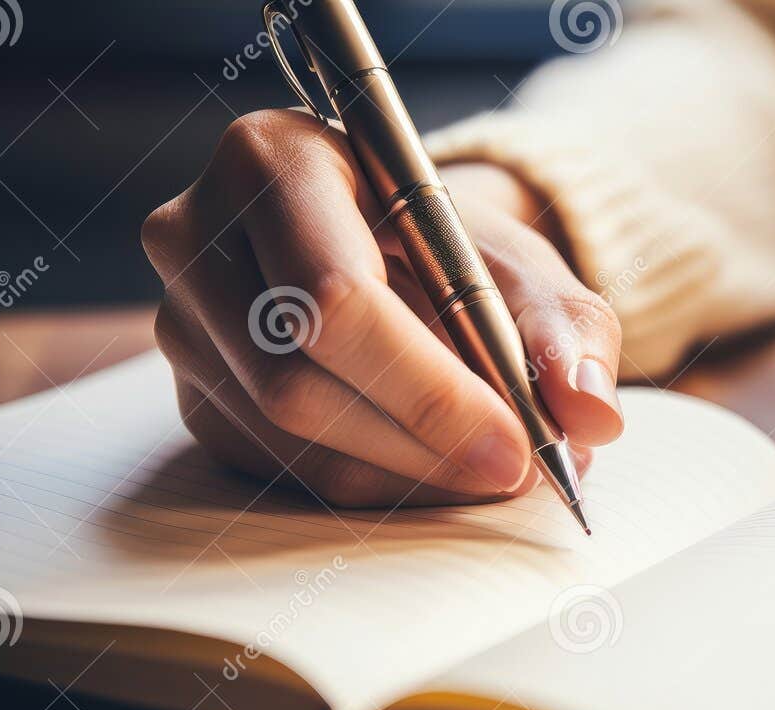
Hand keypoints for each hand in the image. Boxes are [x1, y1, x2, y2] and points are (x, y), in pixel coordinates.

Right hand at [142, 109, 623, 507]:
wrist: (387, 247)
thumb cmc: (454, 247)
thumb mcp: (524, 265)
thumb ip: (568, 330)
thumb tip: (592, 413)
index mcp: (274, 160)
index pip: (335, 300)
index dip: (431, 391)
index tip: (518, 445)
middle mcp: (196, 236)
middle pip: (299, 384)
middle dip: (425, 444)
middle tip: (519, 469)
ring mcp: (182, 321)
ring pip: (290, 440)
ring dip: (408, 475)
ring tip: (493, 460)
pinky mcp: (194, 392)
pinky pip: (281, 469)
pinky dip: (376, 484)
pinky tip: (435, 463)